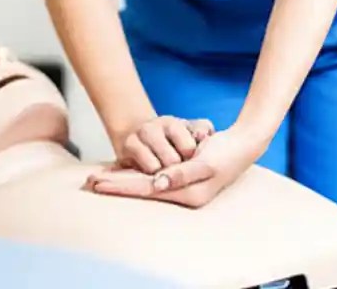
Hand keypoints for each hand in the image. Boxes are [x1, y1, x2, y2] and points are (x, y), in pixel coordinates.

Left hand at [89, 123, 266, 207]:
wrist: (246, 143)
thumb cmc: (228, 151)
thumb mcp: (206, 161)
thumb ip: (181, 174)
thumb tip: (157, 184)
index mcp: (189, 194)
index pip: (147, 190)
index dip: (122, 186)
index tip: (99, 183)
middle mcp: (184, 194)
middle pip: (142, 190)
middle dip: (117, 185)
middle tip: (90, 182)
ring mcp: (183, 187)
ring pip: (146, 183)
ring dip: (124, 180)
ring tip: (100, 179)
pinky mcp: (183, 178)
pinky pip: (154, 178)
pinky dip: (138, 175)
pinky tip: (123, 174)